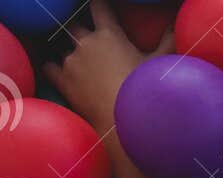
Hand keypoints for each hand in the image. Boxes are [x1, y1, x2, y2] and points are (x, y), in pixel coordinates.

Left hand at [44, 0, 171, 132]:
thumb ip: (167, 43)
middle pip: (75, 27)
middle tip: (92, 45)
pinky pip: (49, 67)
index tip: (98, 6)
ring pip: (64, 49)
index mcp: (109, 35)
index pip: (99, 7)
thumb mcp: (160, 65)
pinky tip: (60, 74)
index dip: (98, 5)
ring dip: (72, 55)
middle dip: (81, 33)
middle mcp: (86, 43)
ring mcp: (71, 61)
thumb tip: (172, 28)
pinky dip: (53, 69)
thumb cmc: (144, 91)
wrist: (123, 121)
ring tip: (82, 67)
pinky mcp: (62, 79)